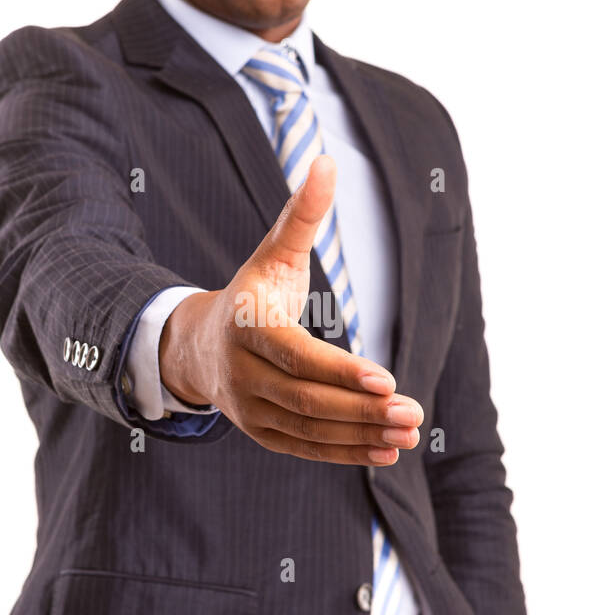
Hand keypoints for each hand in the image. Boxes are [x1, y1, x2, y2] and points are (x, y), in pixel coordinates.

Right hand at [158, 155, 424, 463]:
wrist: (200, 345)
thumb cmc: (253, 292)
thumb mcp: (274, 253)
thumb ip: (302, 214)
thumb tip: (325, 161)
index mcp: (248, 328)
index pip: (297, 356)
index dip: (340, 371)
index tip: (388, 379)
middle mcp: (244, 374)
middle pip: (307, 400)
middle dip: (363, 409)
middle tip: (414, 411)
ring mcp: (250, 410)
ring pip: (310, 430)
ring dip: (362, 434)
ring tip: (410, 432)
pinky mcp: (263, 433)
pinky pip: (307, 448)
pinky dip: (347, 452)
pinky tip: (387, 450)